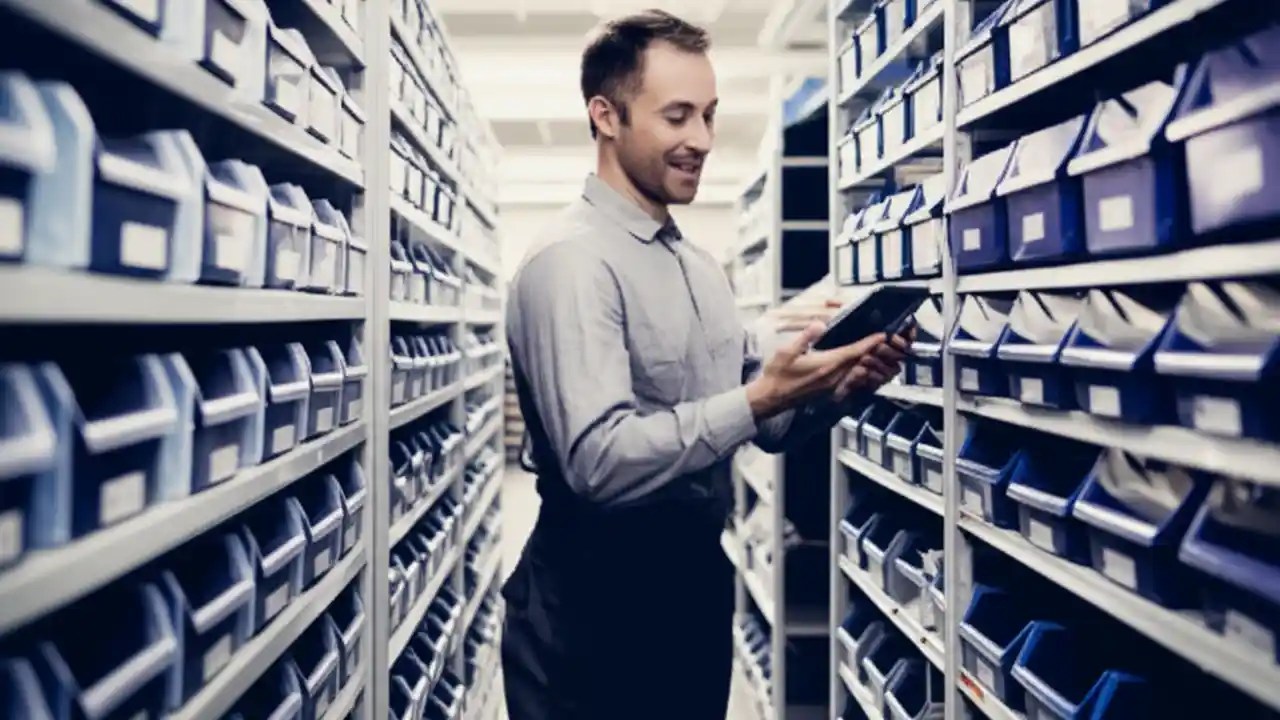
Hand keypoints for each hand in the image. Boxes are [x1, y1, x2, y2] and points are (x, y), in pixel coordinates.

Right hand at [745, 322, 907, 417]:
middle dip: (875, 351)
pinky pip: (850, 379)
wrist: (771, 398)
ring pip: (858, 371)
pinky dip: (859, 371)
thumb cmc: (777, 375)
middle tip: (886, 341)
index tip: (882, 335)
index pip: (854, 352)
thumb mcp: (787, 351)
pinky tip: (860, 366)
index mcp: (825, 365)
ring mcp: (832, 385)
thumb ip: (805, 337)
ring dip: (869, 362)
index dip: (870, 343)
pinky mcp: (829, 391)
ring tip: (878, 352)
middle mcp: (833, 377)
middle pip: (861, 362)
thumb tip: (819, 324)